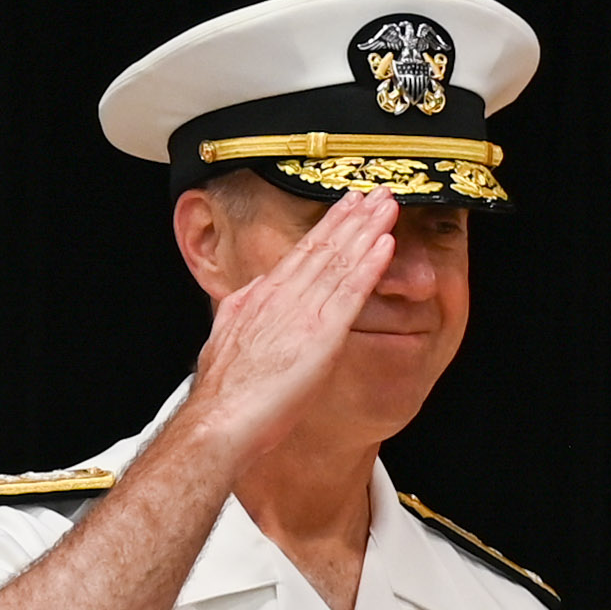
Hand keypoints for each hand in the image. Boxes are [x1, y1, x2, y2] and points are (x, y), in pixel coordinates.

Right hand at [180, 187, 399, 463]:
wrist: (222, 419)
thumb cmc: (226, 391)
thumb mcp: (228, 337)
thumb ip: (244, 310)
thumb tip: (255, 291)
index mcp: (262, 296)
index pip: (301, 252)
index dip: (327, 226)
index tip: (346, 205)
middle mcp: (283, 296)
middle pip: (324, 246)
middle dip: (352, 216)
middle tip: (376, 191)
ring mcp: (303, 312)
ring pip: (340, 260)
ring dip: (367, 230)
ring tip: (388, 205)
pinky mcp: (321, 334)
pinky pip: (351, 292)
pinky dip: (369, 265)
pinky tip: (385, 244)